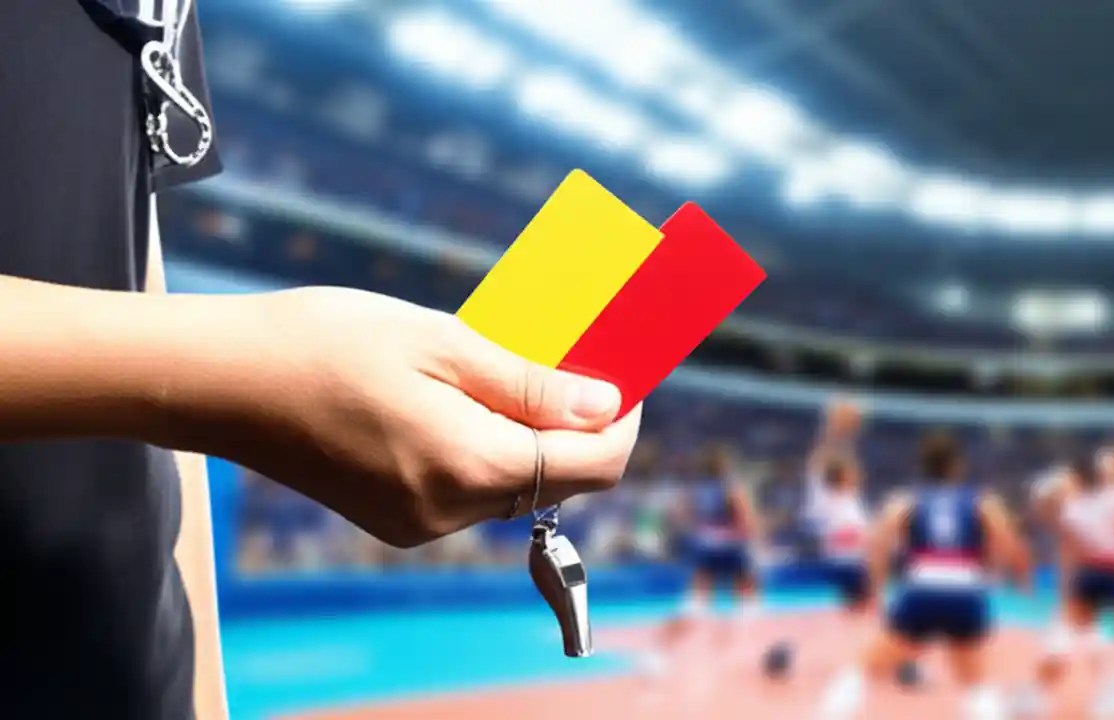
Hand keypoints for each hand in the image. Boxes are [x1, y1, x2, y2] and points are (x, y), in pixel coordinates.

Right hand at [174, 287, 640, 546]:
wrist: (223, 381)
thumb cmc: (325, 343)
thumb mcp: (441, 342)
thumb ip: (531, 382)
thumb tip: (607, 405)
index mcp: (470, 465)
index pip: (594, 464)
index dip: (625, 419)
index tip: (623, 372)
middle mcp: (450, 511)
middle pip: (559, 480)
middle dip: (579, 424)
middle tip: (569, 358)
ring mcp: (418, 523)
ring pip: (514, 483)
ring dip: (531, 433)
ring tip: (510, 369)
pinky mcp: (393, 518)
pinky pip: (470, 488)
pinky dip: (487, 446)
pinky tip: (465, 398)